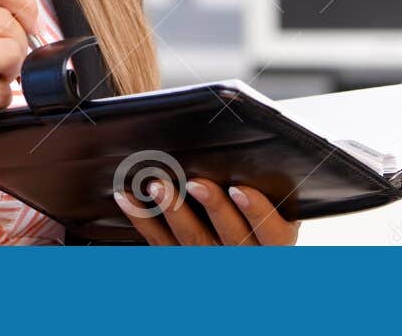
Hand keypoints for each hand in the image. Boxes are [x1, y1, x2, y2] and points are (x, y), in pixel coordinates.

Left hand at [114, 176, 299, 244]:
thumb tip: (251, 139)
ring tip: (157, 185)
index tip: (240, 189)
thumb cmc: (256, 203)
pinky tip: (126, 197)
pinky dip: (142, 220)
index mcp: (275, 241)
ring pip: (193, 242)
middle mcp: (244, 256)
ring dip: (174, 211)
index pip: (274, 234)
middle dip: (213, 208)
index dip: (258, 214)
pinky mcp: (178, 259)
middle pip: (231, 239)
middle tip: (195, 183)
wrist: (229, 237)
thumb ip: (267, 181)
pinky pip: (159, 244)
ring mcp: (211, 262)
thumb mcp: (274, 198)